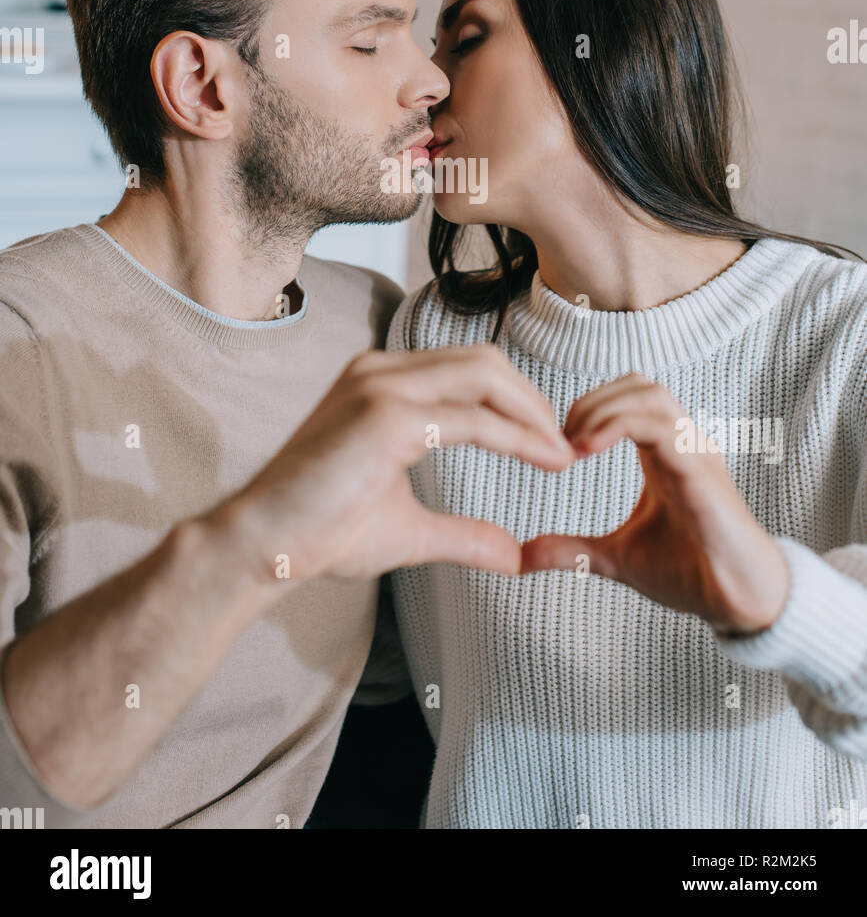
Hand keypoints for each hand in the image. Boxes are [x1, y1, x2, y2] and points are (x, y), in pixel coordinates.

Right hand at [216, 344, 574, 588]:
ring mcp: (380, 387)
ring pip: (484, 374)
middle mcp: (381, 371)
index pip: (469, 369)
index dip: (518, 402)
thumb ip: (463, 534)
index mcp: (382, 382)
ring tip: (560, 453)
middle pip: (485, 360)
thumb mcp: (408, 528)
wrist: (263, 545)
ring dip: (533, 412)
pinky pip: (472, 418)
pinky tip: (544, 461)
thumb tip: (514, 555)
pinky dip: (517, 438)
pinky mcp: (385, 416)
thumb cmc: (321, 532)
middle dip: (534, 400)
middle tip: (566, 444)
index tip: (552, 442)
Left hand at [521, 373, 789, 633]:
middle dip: (592, 401)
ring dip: (604, 409)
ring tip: (574, 444)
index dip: (589, 407)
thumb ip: (572, 551)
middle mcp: (683, 444)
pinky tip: (589, 450)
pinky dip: (622, 426)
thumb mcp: (616, 559)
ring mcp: (695, 453)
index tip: (556, 444)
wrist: (742, 603)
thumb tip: (523, 557)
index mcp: (664, 453)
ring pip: (652, 395)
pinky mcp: (702, 473)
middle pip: (639, 385)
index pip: (629, 397)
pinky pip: (663, 428)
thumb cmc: (692, 574)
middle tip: (560, 438)